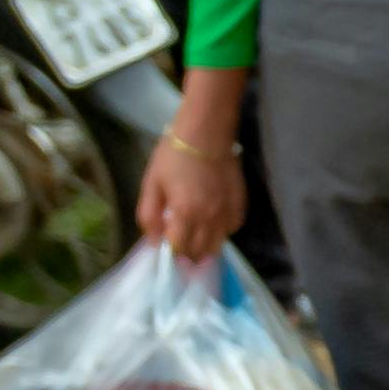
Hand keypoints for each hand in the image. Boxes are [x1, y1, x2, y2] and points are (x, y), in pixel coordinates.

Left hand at [138, 127, 242, 265]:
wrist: (206, 134)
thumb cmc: (173, 156)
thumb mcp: (151, 184)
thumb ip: (149, 215)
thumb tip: (153, 241)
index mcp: (185, 213)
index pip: (179, 249)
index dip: (170, 253)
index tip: (165, 249)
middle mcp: (209, 219)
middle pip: (200, 253)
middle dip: (187, 255)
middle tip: (179, 247)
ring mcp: (227, 214)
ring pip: (217, 246)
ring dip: (204, 247)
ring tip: (195, 240)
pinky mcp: (239, 207)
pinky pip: (230, 230)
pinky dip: (220, 233)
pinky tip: (211, 223)